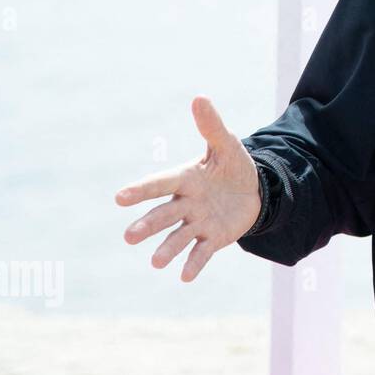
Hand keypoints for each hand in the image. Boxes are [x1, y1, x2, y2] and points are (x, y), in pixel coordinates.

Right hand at [116, 95, 261, 281]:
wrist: (254, 190)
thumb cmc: (232, 166)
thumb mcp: (226, 145)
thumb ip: (211, 126)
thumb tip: (199, 97)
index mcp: (185, 179)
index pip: (160, 184)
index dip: (141, 191)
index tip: (120, 197)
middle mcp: (186, 203)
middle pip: (163, 214)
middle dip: (147, 225)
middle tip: (129, 236)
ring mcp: (197, 222)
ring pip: (178, 236)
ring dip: (167, 249)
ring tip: (156, 262)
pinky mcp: (213, 238)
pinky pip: (201, 252)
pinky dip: (194, 264)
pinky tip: (184, 277)